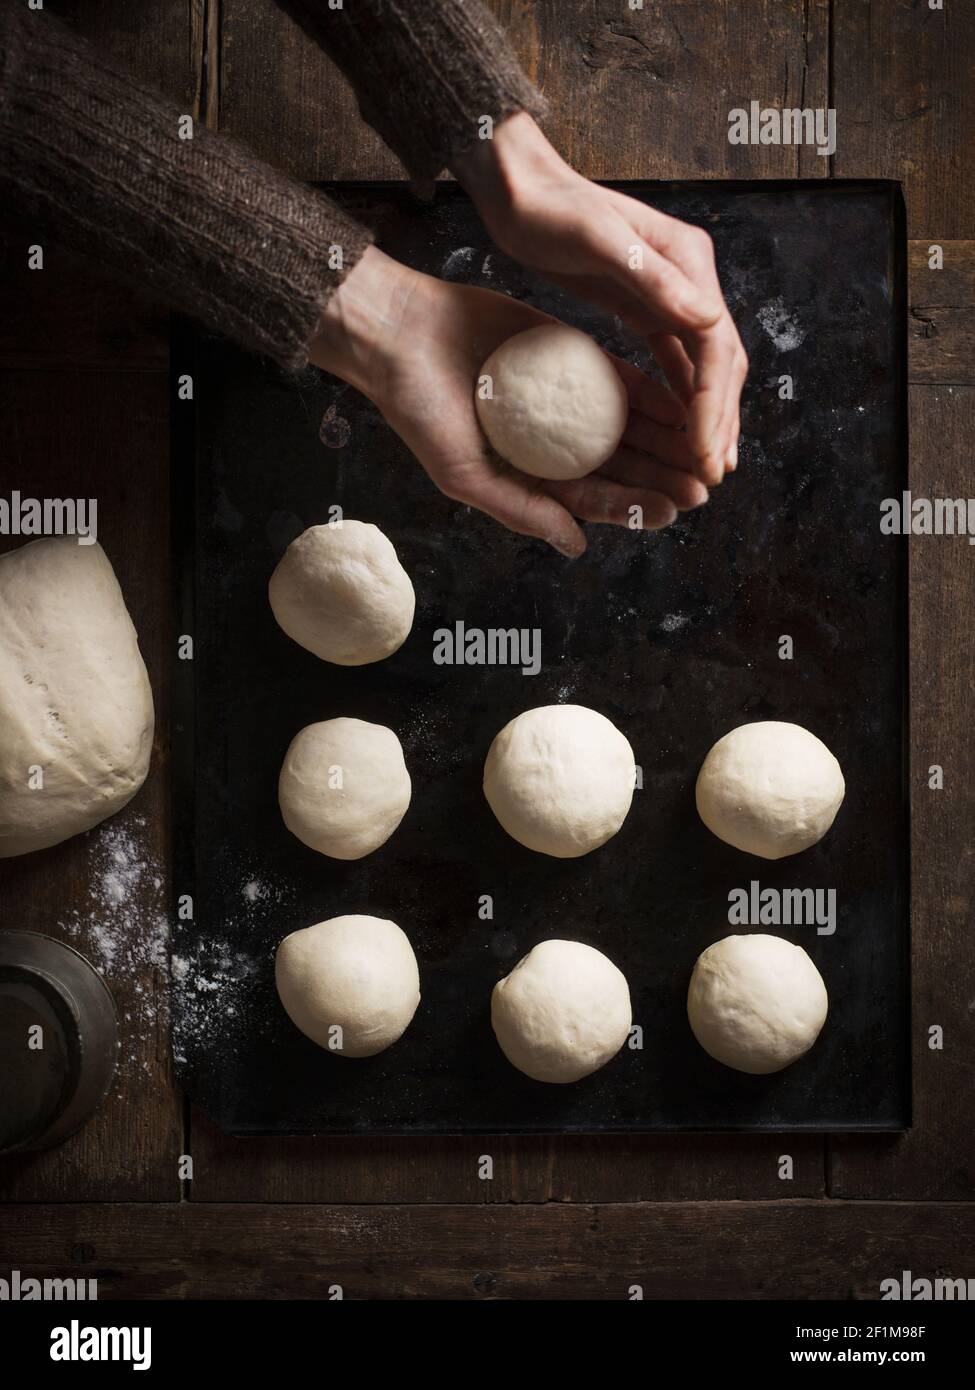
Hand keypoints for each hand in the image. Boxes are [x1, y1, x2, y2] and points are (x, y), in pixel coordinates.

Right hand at [310, 247, 707, 556]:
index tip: (674, 509)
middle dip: (662, 476)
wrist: (399, 333)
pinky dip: (647, 390)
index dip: (634, 506)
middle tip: (705, 483)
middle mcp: (550, 444)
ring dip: (664, 438)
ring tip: (702, 446)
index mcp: (527, 477)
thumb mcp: (463, 473)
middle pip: (618, 466)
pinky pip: (615, 378)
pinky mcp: (565, 356)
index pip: (592, 499)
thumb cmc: (418, 409)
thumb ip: (521, 509)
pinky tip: (679, 399)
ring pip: (624, 426)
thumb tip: (578, 544)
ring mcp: (561, 400)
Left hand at [452, 113, 747, 486]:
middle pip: (721, 362)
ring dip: (707, 417)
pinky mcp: (645, 306)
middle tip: (712, 476)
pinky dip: (685, 398)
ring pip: (704, 367)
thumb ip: (653, 278)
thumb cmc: (551, 210)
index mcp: (688, 263)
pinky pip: (676, 361)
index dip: (714, 404)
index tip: (704, 452)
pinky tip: (682, 434)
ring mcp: (670, 294)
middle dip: (719, 420)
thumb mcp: (598, 239)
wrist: (520, 188)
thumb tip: (709, 319)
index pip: (716, 346)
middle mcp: (688, 279)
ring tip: (706, 467)